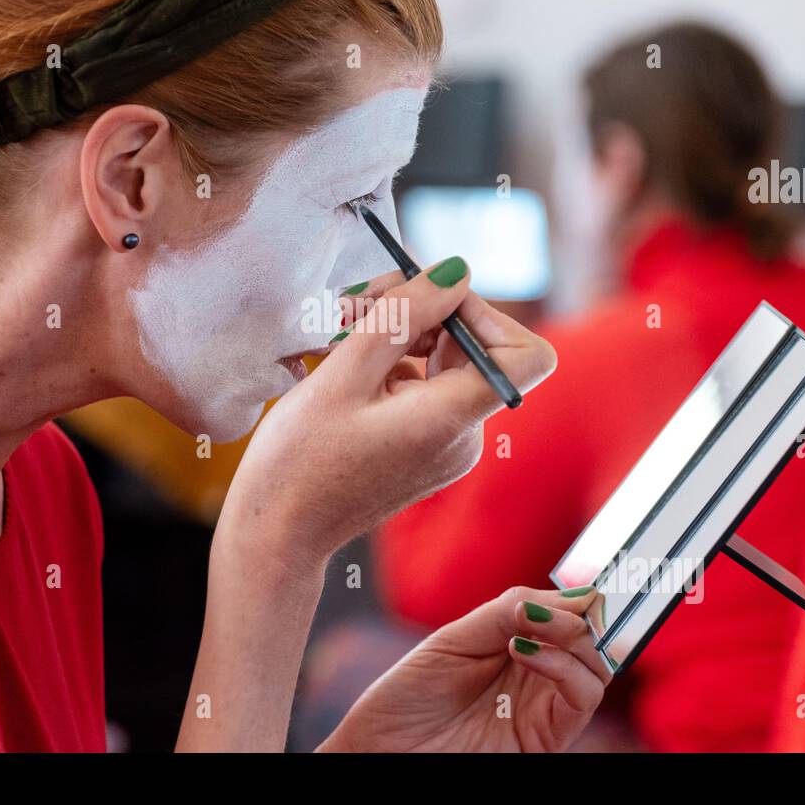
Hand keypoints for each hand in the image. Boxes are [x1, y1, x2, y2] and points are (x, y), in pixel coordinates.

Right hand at [220, 259, 556, 567]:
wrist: (277, 533)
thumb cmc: (300, 462)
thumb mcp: (343, 374)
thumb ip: (404, 315)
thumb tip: (456, 271)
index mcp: (452, 421)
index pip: (527, 355)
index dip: (486, 314)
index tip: (427, 302)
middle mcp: (464, 436)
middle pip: (474, 348)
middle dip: (420, 312)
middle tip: (355, 301)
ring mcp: (447, 444)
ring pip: (443, 362)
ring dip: (396, 333)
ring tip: (337, 326)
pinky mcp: (425, 447)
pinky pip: (424, 386)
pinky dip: (389, 362)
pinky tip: (342, 360)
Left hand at [320, 586, 610, 751]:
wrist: (381, 745)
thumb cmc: (409, 694)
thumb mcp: (456, 638)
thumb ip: (507, 613)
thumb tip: (568, 593)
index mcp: (520, 645)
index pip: (570, 616)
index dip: (579, 597)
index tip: (573, 581)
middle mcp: (540, 675)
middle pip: (593, 638)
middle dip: (583, 612)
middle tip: (551, 604)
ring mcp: (544, 706)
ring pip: (598, 665)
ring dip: (573, 634)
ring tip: (528, 622)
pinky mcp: (547, 737)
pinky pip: (582, 697)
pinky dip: (564, 666)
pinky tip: (521, 649)